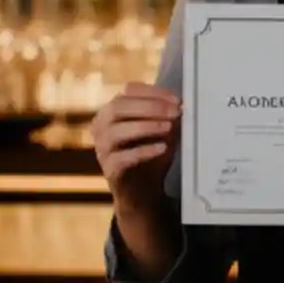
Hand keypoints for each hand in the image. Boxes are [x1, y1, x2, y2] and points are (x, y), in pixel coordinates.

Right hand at [92, 82, 180, 212]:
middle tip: (175, 112)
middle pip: (118, 107)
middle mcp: (102, 126)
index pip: (128, 91)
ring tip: (168, 127)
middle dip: (150, 107)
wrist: (145, 190)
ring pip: (115, 131)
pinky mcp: (109, 169)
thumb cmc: (152, 153)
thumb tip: (180, 104)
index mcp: (114, 110)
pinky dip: (143, 151)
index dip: (154, 92)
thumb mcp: (165, 130)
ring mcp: (102, 148)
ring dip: (145, 126)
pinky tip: (161, 148)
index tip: (177, 99)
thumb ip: (169, 116)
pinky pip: (121, 158)